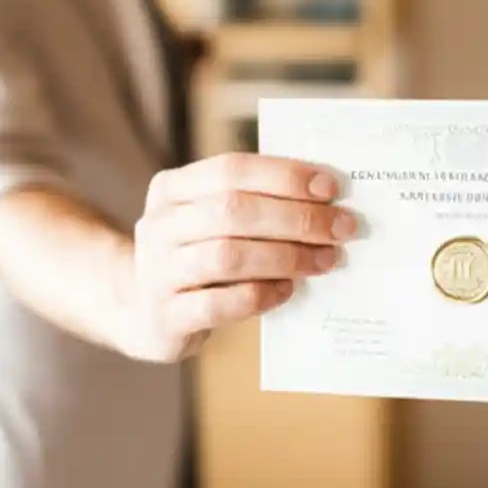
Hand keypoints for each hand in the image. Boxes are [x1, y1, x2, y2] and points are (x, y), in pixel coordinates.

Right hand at [128, 153, 354, 361]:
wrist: (145, 314)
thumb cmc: (198, 258)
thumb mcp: (210, 222)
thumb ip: (252, 205)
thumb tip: (325, 199)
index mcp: (170, 189)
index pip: (231, 169)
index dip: (283, 175)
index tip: (330, 186)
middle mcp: (158, 225)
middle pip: (233, 211)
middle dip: (297, 217)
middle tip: (342, 227)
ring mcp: (157, 272)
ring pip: (228, 256)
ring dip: (286, 257)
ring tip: (325, 260)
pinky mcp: (166, 317)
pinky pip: (219, 304)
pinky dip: (261, 295)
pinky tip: (288, 291)